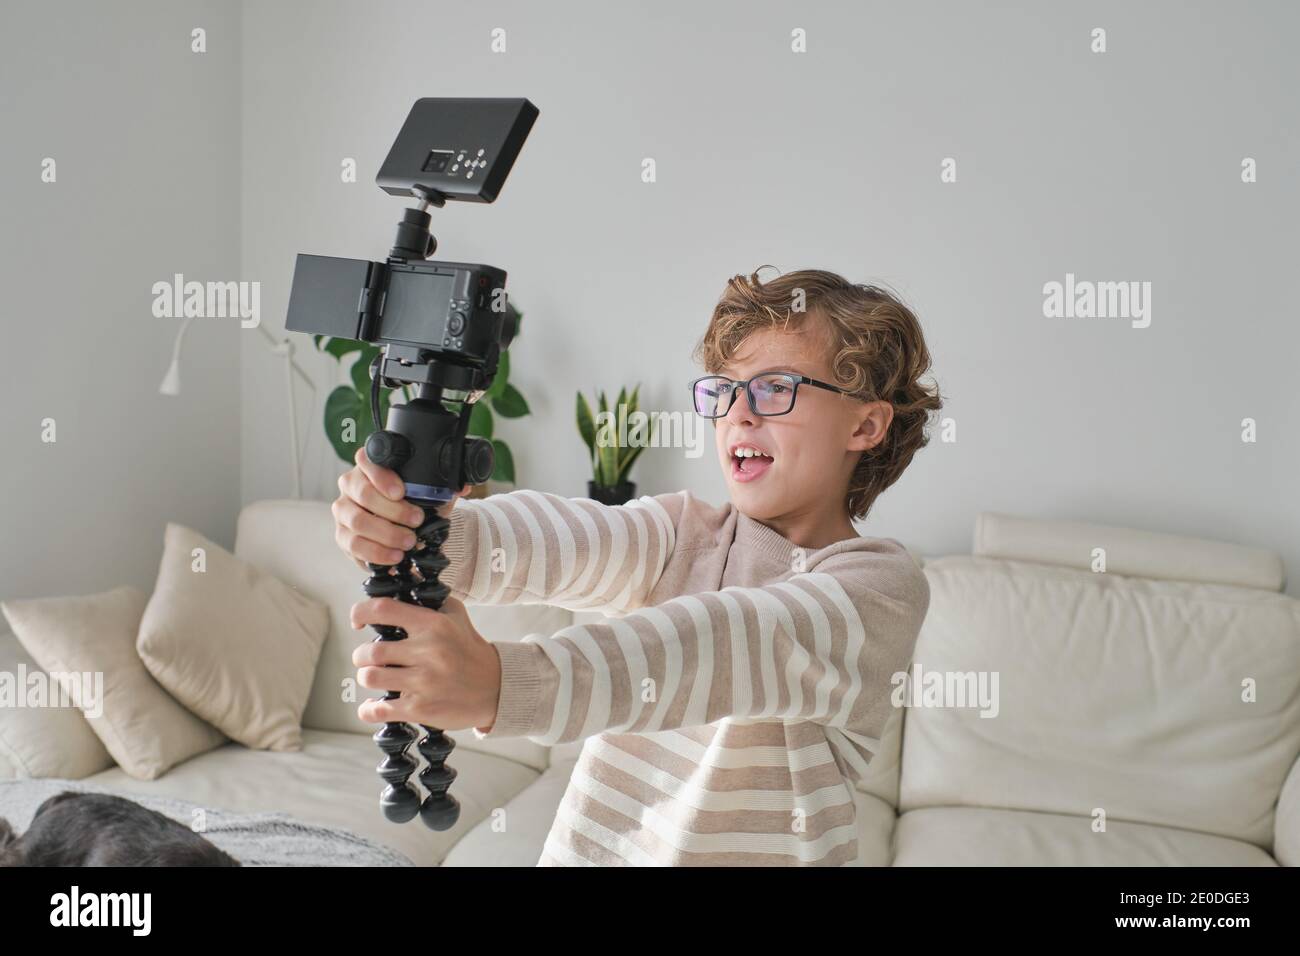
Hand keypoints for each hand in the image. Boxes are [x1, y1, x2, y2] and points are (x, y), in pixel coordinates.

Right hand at [333, 446, 471, 570]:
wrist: (409, 528)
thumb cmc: (416, 503)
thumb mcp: (431, 492)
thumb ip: (445, 485)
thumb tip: (462, 485)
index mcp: (370, 466)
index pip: (366, 460)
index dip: (382, 476)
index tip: (402, 492)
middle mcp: (351, 485)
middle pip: (362, 494)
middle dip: (393, 510)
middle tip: (417, 521)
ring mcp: (343, 511)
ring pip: (357, 521)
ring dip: (386, 534)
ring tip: (409, 543)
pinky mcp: (342, 536)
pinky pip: (353, 545)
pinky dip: (376, 553)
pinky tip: (394, 557)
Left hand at [350, 596, 501, 732]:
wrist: (496, 687)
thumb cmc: (469, 647)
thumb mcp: (455, 614)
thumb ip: (428, 596)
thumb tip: (406, 572)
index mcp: (432, 625)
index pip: (382, 609)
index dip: (360, 613)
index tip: (358, 622)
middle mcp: (428, 651)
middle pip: (371, 651)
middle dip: (362, 655)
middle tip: (369, 658)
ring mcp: (424, 682)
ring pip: (371, 678)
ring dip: (367, 678)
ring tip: (376, 677)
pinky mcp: (421, 708)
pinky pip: (379, 710)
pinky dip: (369, 710)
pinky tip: (374, 706)